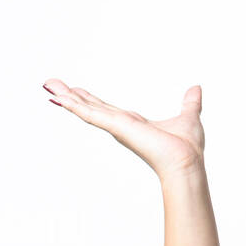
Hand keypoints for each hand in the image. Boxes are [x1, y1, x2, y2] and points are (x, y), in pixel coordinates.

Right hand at [42, 79, 206, 180]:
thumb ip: (190, 103)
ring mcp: (118, 127)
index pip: (106, 108)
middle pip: (91, 106)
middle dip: (71, 96)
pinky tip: (58, 98)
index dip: (90, 99)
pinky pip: (91, 115)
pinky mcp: (117, 128)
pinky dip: (74, 106)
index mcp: (134, 123)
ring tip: (48, 86)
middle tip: (51, 84)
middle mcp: (123, 126)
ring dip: (67, 97)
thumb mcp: (188, 116)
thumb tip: (196, 89)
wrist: (187, 162)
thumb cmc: (188, 147)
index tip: (76, 90)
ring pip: (87, 109)